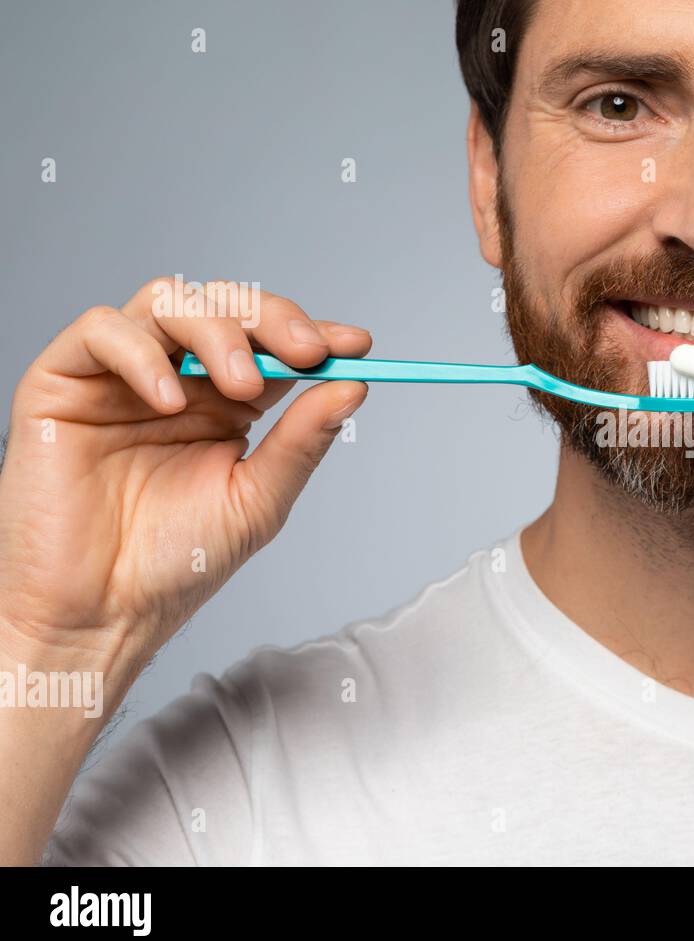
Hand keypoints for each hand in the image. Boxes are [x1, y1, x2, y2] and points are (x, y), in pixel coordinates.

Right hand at [0, 278, 369, 674]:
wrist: (101, 614)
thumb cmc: (174, 564)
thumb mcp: (259, 500)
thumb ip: (302, 441)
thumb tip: (352, 385)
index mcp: (224, 402)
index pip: (271, 342)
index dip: (314, 332)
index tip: (356, 344)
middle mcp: (176, 378)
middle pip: (225, 305)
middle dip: (273, 319)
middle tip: (307, 352)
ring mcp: (120, 377)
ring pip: (169, 301)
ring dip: (217, 331)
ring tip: (241, 387)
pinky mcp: (63, 383)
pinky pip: (100, 330)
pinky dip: (142, 353)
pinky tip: (170, 401)